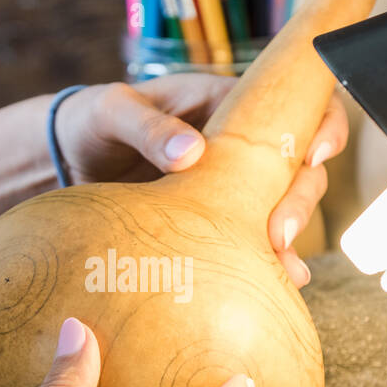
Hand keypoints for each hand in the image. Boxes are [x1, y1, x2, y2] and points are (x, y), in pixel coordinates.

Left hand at [54, 77, 347, 287]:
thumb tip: (190, 153)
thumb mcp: (112, 112)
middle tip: (281, 234)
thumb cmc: (94, 121)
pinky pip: (252, 239)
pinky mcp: (216, 222)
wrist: (67, 159)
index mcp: (224, 103)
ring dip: (290, 238)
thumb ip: (148, 127)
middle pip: (299, 167)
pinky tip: (274, 283)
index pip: (295, 107)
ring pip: (282, 207)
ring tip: (284, 270)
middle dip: (300, 199)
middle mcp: (239, 147)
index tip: (313, 156)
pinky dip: (267, 261)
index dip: (319, 128)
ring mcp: (231, 187)